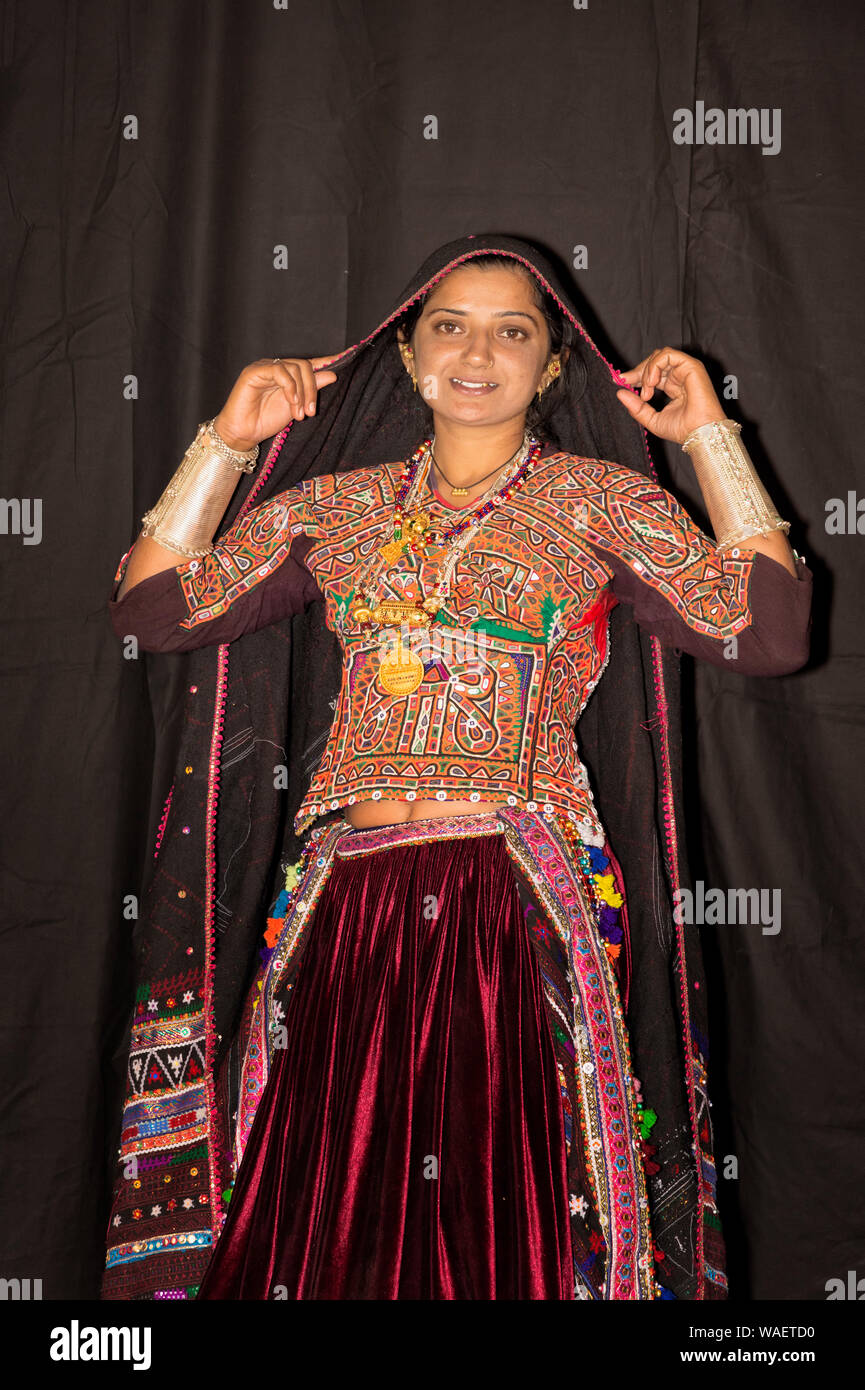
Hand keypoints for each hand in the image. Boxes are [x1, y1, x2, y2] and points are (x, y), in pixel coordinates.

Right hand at [213, 355, 338, 451]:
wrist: (244, 433)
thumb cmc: (266, 420)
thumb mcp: (297, 406)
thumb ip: (311, 390)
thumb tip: (332, 374)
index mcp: (287, 375)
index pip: (309, 364)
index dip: (326, 361)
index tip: (345, 357)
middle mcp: (276, 368)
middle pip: (304, 366)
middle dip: (312, 389)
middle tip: (311, 412)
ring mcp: (265, 368)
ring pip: (294, 367)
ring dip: (302, 393)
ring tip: (299, 414)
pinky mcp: (254, 371)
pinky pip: (278, 371)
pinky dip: (290, 386)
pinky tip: (291, 402)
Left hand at [615, 347, 725, 444]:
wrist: (698, 433)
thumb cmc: (682, 429)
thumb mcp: (652, 419)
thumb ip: (636, 407)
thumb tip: (619, 392)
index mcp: (673, 387)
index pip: (652, 373)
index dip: (635, 376)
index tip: (621, 382)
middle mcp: (679, 376)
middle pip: (654, 361)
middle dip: (638, 371)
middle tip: (627, 383)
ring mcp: (685, 370)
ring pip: (659, 356)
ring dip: (647, 370)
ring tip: (646, 390)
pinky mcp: (691, 365)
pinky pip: (667, 354)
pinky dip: (655, 365)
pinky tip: (651, 382)